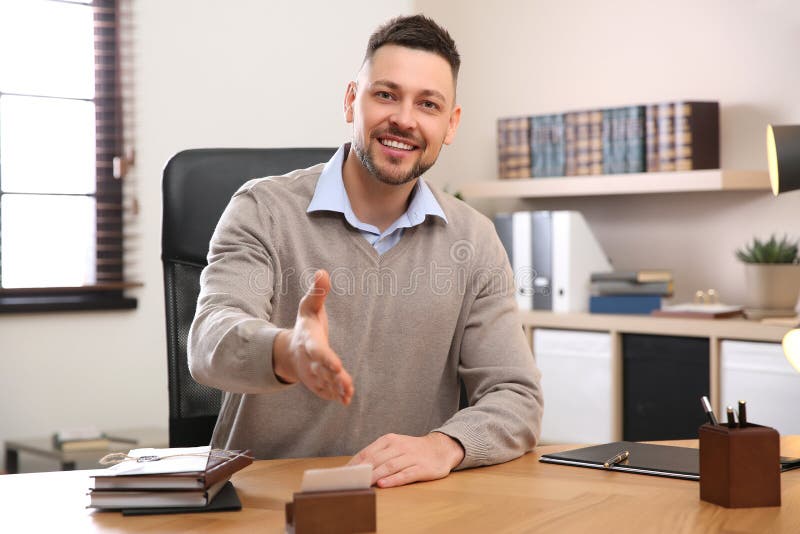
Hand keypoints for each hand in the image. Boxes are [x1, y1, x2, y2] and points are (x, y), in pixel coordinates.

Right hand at [273, 270, 353, 404]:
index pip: (318, 351)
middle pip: (322, 370)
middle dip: (334, 378)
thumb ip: (317, 292)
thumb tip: (323, 272)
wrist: (291, 351)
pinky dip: (335, 395)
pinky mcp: (317, 382)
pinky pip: (325, 391)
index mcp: (309, 341)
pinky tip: (346, 400)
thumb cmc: (306, 326)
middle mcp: (309, 359)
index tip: (337, 365)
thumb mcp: (309, 306)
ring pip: (325, 383)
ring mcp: (312, 373)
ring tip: (348, 395)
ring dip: (337, 389)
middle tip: (346, 385)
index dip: (327, 359)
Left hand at [347, 432, 464, 487]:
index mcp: (389, 440)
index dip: (354, 464)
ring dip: (374, 476)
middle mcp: (399, 446)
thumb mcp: (394, 446)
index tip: (342, 474)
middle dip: (361, 471)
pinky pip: (405, 474)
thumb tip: (354, 467)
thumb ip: (377, 455)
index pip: (367, 452)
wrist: (440, 448)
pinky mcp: (422, 468)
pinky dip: (393, 480)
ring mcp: (411, 457)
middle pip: (376, 459)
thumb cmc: (412, 450)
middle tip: (349, 481)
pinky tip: (383, 484)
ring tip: (363, 483)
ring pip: (389, 466)